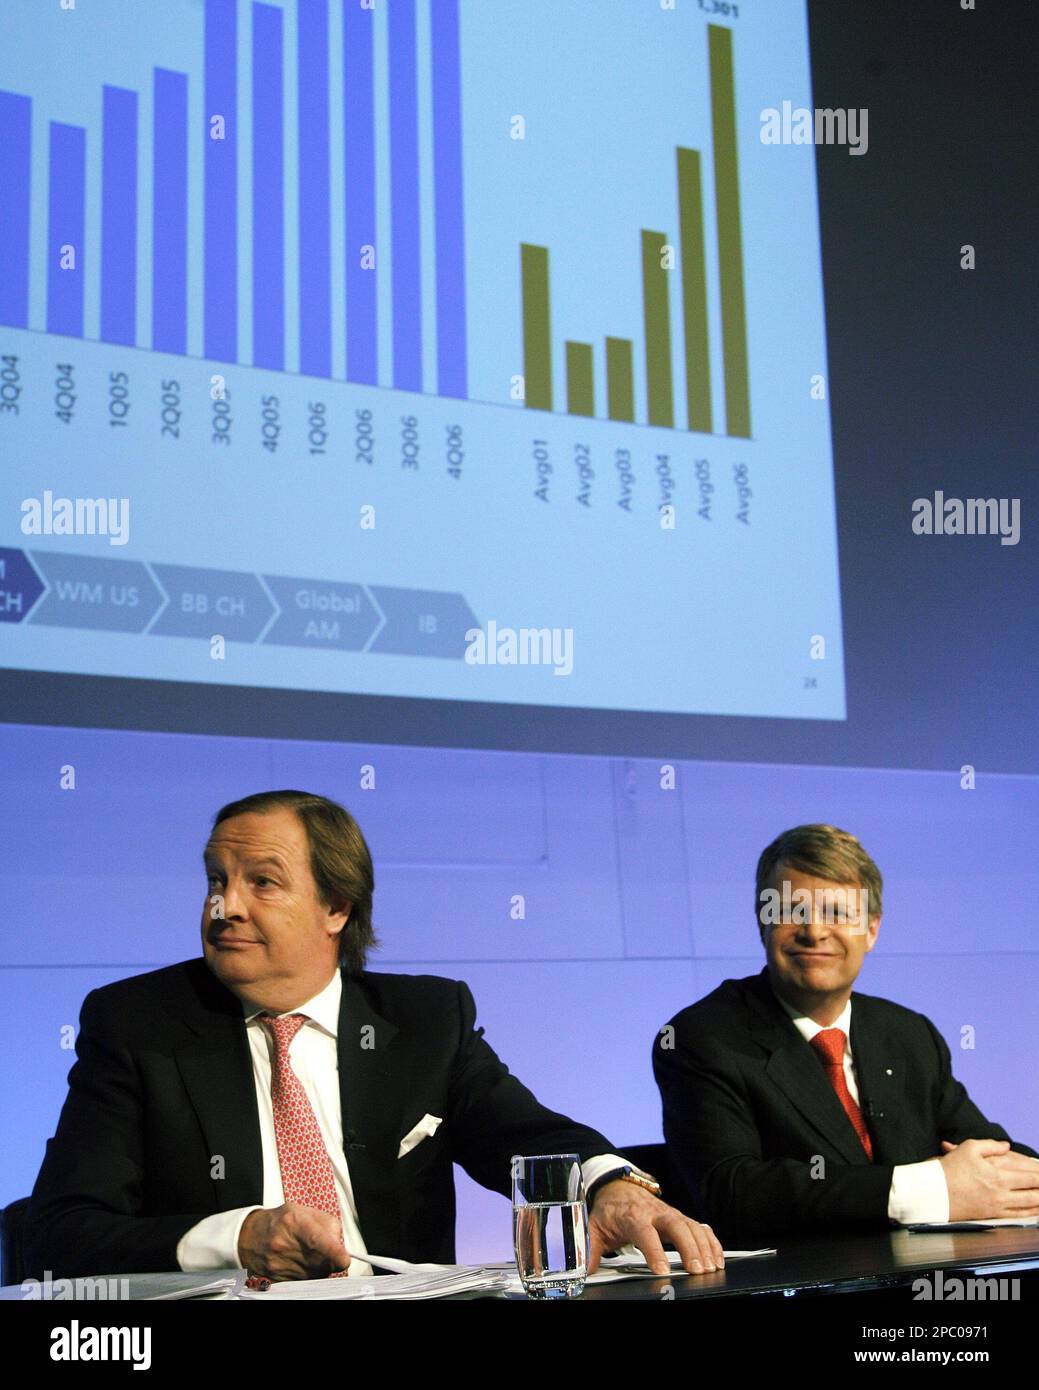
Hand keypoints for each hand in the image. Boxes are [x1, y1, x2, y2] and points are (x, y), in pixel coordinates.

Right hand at [237, 1202, 350, 1279]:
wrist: (247, 1236)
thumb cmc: (278, 1221)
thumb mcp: (303, 1211)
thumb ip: (327, 1223)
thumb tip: (340, 1243)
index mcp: (293, 1222)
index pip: (318, 1241)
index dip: (335, 1253)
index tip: (345, 1259)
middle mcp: (284, 1244)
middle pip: (320, 1262)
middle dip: (329, 1259)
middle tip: (325, 1251)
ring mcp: (277, 1264)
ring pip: (313, 1274)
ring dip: (317, 1267)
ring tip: (306, 1254)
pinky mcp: (274, 1279)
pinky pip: (301, 1282)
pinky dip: (305, 1275)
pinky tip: (297, 1263)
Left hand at [587, 1180, 723, 1275]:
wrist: (619, 1187)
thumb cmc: (609, 1210)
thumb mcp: (593, 1226)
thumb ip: (588, 1248)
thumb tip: (582, 1271)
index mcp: (631, 1216)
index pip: (644, 1232)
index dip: (654, 1251)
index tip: (662, 1270)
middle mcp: (654, 1212)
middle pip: (676, 1226)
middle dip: (689, 1247)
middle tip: (697, 1270)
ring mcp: (670, 1213)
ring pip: (692, 1226)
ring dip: (704, 1246)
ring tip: (711, 1268)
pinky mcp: (680, 1217)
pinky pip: (700, 1227)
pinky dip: (711, 1242)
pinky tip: (718, 1258)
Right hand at [939, 1139, 1038, 1219]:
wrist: (935, 1192)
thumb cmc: (950, 1169)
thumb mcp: (969, 1147)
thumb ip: (991, 1145)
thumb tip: (1006, 1146)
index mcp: (997, 1174)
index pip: (1029, 1175)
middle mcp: (1001, 1191)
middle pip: (1033, 1192)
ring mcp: (998, 1205)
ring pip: (1028, 1205)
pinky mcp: (992, 1215)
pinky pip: (1018, 1216)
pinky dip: (1031, 1213)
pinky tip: (1036, 1210)